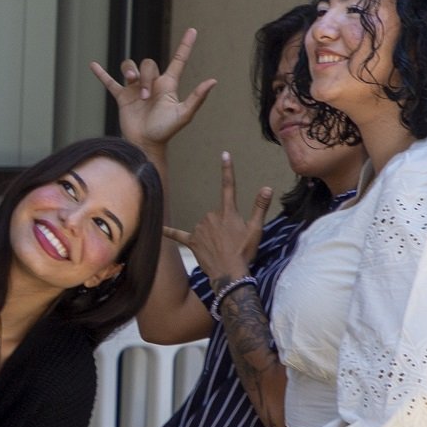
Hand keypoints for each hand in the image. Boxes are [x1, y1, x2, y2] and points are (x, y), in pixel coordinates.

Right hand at [91, 27, 217, 152]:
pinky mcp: (122, 97)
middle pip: (148, 63)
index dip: (186, 45)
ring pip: (130, 66)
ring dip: (129, 71)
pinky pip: (110, 82)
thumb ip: (196, 98)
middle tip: (144, 96)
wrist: (145, 144)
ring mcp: (135, 89)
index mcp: (168, 85)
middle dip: (145, 75)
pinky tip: (93, 65)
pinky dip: (101, 74)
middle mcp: (152, 83)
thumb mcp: (183, 114)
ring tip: (130, 81)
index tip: (193, 30)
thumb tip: (213, 81)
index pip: (178, 60)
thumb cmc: (166, 131)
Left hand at [165, 152, 272, 283]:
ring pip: (205, 225)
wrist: (229, 273)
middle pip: (216, 214)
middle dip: (223, 225)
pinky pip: (178, 234)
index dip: (227, 169)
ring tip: (221, 249)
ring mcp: (200, 228)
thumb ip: (260, 207)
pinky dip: (169, 232)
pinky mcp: (192, 241)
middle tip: (231, 241)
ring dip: (211, 234)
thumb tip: (267, 187)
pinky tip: (159, 229)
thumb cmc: (244, 252)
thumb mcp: (256, 229)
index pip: (229, 186)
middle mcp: (211, 216)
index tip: (224, 154)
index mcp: (228, 212)